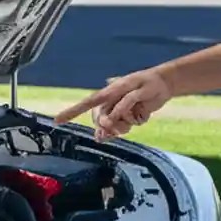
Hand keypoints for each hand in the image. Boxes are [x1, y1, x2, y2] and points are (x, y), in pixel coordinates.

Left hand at [53, 69, 174, 139]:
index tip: (57, 121)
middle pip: (102, 116)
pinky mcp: (139, 91)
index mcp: (107, 95)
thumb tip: (100, 138)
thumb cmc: (141, 98)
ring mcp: (126, 90)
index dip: (72, 112)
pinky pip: (128, 106)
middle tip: (121, 128)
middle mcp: (112, 91)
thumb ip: (112, 123)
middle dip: (110, 128)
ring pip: (117, 116)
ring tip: (138, 114)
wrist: (164, 82)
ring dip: (129, 123)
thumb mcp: (125, 112)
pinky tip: (142, 112)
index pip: (86, 104)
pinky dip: (134, 115)